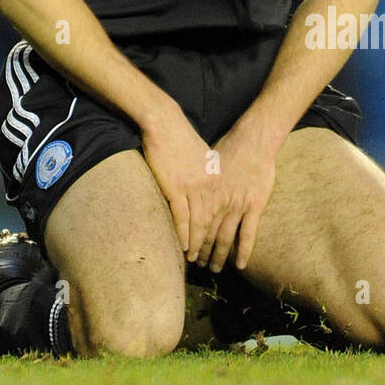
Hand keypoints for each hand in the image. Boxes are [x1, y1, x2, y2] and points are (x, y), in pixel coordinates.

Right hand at [141, 105, 217, 259]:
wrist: (164, 123)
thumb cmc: (180, 138)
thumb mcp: (201, 158)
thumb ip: (206, 176)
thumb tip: (204, 191)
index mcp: (216, 178)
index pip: (219, 211)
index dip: (218, 231)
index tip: (216, 246)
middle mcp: (208, 185)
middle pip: (211, 222)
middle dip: (210, 244)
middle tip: (209, 261)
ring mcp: (192, 187)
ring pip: (198, 223)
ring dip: (196, 244)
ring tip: (194, 258)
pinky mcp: (175, 188)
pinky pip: (182, 217)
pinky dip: (183, 234)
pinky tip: (183, 246)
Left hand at [198, 119, 277, 272]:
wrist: (253, 140)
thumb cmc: (229, 147)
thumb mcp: (207, 164)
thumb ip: (200, 181)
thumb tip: (188, 188)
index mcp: (206, 193)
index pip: (194, 223)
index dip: (189, 239)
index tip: (185, 251)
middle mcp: (219, 202)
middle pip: (207, 233)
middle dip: (201, 251)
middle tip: (196, 265)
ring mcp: (237, 206)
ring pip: (225, 237)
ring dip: (219, 255)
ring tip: (214, 269)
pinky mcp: (254, 206)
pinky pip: (248, 233)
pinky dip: (244, 250)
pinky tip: (239, 265)